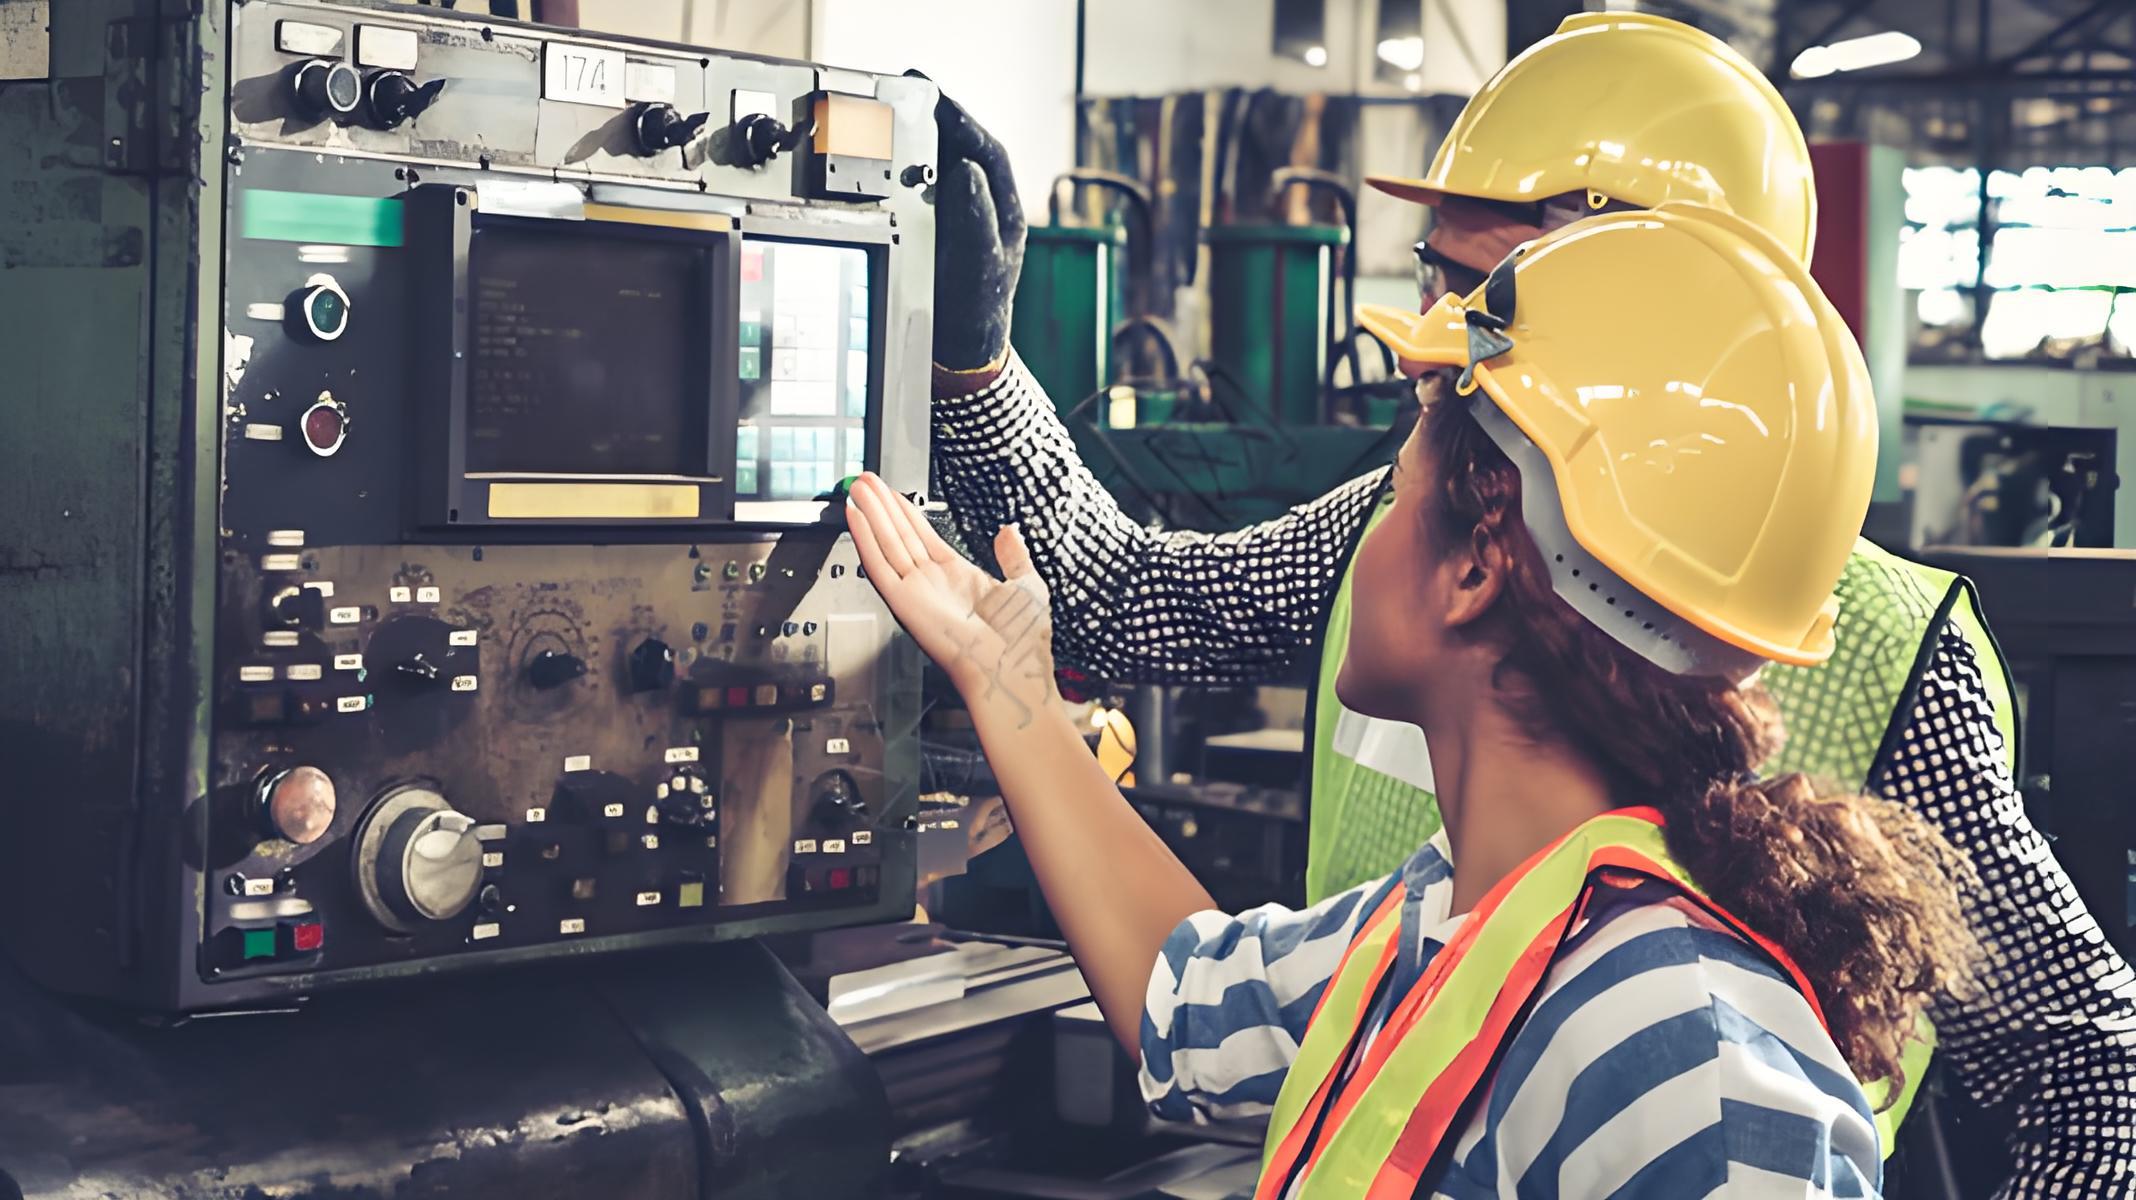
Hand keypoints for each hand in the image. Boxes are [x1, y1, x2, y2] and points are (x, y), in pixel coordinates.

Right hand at [843, 474, 1055, 726]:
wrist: (1014, 673)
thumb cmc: (1024, 642)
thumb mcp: (1027, 585)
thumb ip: (1014, 555)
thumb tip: (1009, 529)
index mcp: (959, 579)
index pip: (924, 536)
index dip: (907, 512)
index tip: (892, 492)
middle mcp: (933, 585)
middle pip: (900, 536)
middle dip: (882, 506)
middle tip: (866, 479)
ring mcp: (916, 593)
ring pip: (886, 544)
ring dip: (870, 514)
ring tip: (858, 486)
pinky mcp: (904, 604)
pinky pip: (878, 566)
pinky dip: (864, 540)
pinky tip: (855, 516)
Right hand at [910, 74, 1024, 382]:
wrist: (957, 351)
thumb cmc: (976, 312)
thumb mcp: (979, 266)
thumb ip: (976, 217)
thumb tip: (967, 168)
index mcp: (1005, 211)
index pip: (987, 151)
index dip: (963, 121)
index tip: (938, 97)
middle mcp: (986, 205)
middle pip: (964, 147)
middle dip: (939, 116)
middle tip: (910, 85)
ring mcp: (961, 214)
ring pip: (943, 163)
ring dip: (920, 135)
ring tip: (893, 106)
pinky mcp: (938, 226)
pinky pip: (923, 185)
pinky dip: (905, 165)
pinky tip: (884, 151)